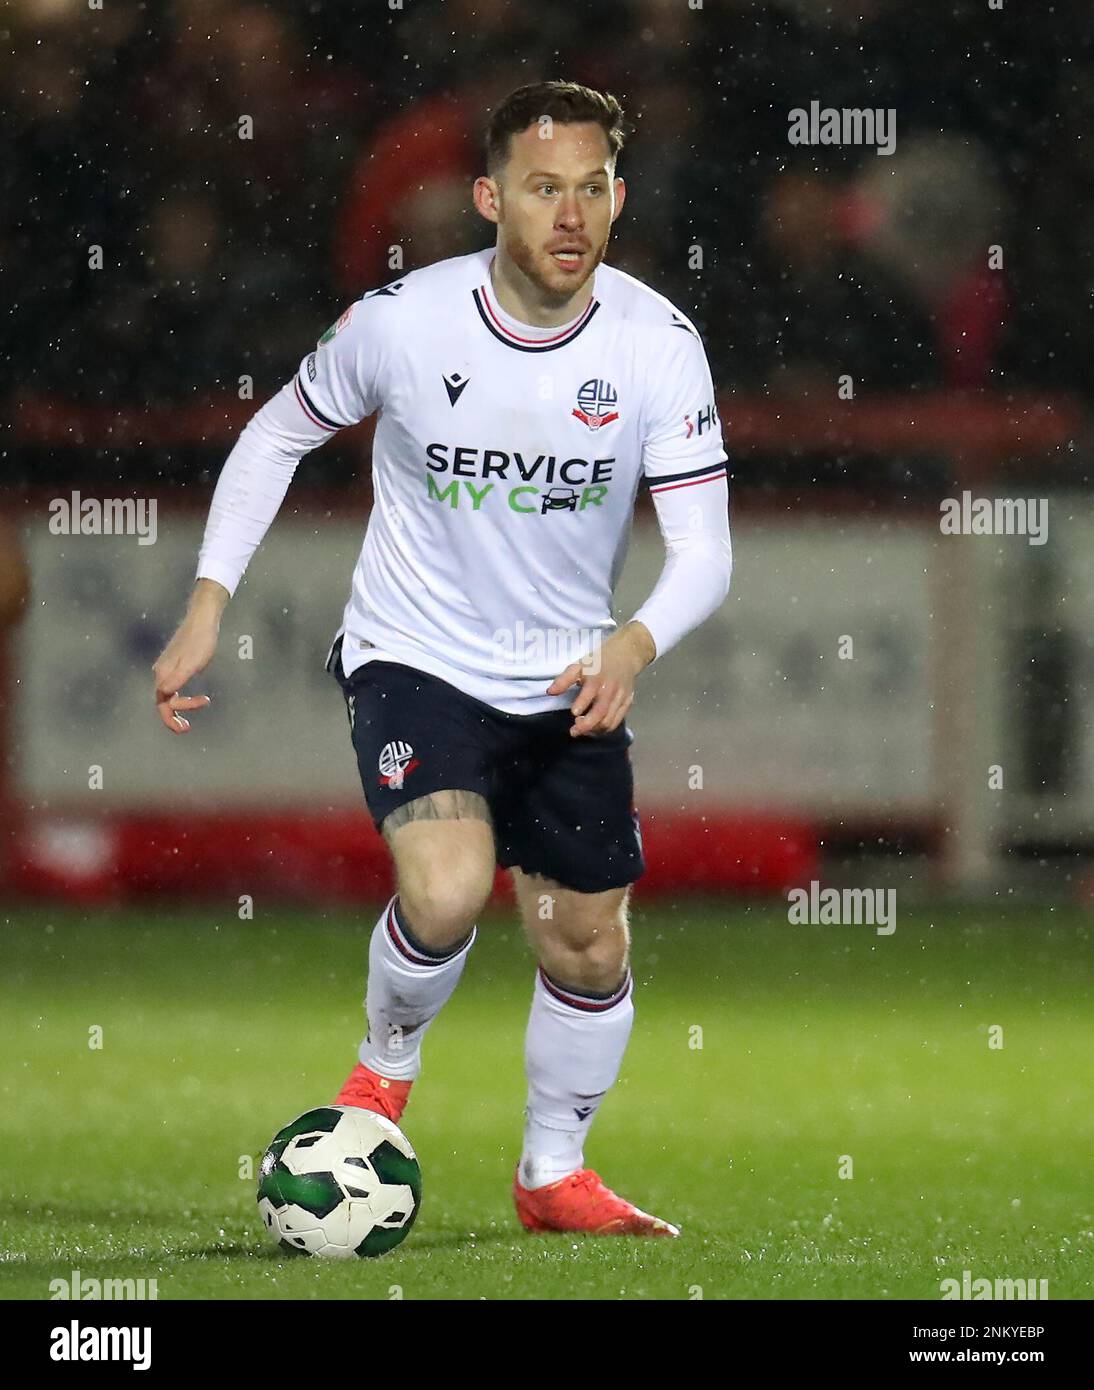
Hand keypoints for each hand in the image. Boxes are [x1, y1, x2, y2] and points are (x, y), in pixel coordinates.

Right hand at [152, 580, 225, 733]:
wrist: (202, 619)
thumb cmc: (200, 640)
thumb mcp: (192, 662)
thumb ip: (178, 678)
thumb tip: (164, 694)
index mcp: (163, 674)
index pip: (163, 703)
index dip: (176, 714)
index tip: (198, 710)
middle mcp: (161, 673)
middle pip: (162, 702)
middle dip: (173, 718)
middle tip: (186, 729)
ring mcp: (167, 669)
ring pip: (167, 696)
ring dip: (178, 709)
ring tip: (189, 720)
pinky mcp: (175, 666)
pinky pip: (173, 688)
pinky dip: (181, 698)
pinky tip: (193, 699)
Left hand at [547, 622, 655, 737]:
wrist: (624, 656)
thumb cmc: (597, 662)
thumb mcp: (579, 665)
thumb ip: (564, 679)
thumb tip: (550, 692)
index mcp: (597, 678)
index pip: (590, 693)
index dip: (582, 704)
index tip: (573, 713)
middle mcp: (610, 690)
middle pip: (601, 713)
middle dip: (586, 725)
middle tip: (573, 731)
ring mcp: (621, 698)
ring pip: (609, 721)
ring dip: (594, 729)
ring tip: (582, 729)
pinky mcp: (627, 704)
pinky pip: (617, 721)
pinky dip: (605, 728)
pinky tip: (594, 728)